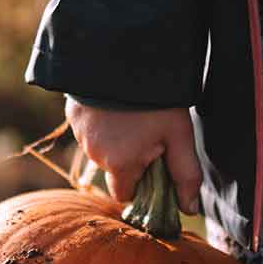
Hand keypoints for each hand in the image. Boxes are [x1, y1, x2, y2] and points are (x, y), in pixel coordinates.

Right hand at [65, 100, 202, 213]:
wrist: (125, 54)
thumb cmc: (157, 99)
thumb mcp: (180, 135)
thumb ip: (185, 174)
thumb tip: (189, 209)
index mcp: (120, 165)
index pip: (124, 195)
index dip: (140, 184)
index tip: (152, 165)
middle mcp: (95, 155)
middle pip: (114, 170)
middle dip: (128, 158)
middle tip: (148, 130)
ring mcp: (79, 134)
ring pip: (100, 149)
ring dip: (114, 139)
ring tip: (131, 113)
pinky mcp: (72, 114)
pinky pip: (88, 129)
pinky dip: (101, 122)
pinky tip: (114, 104)